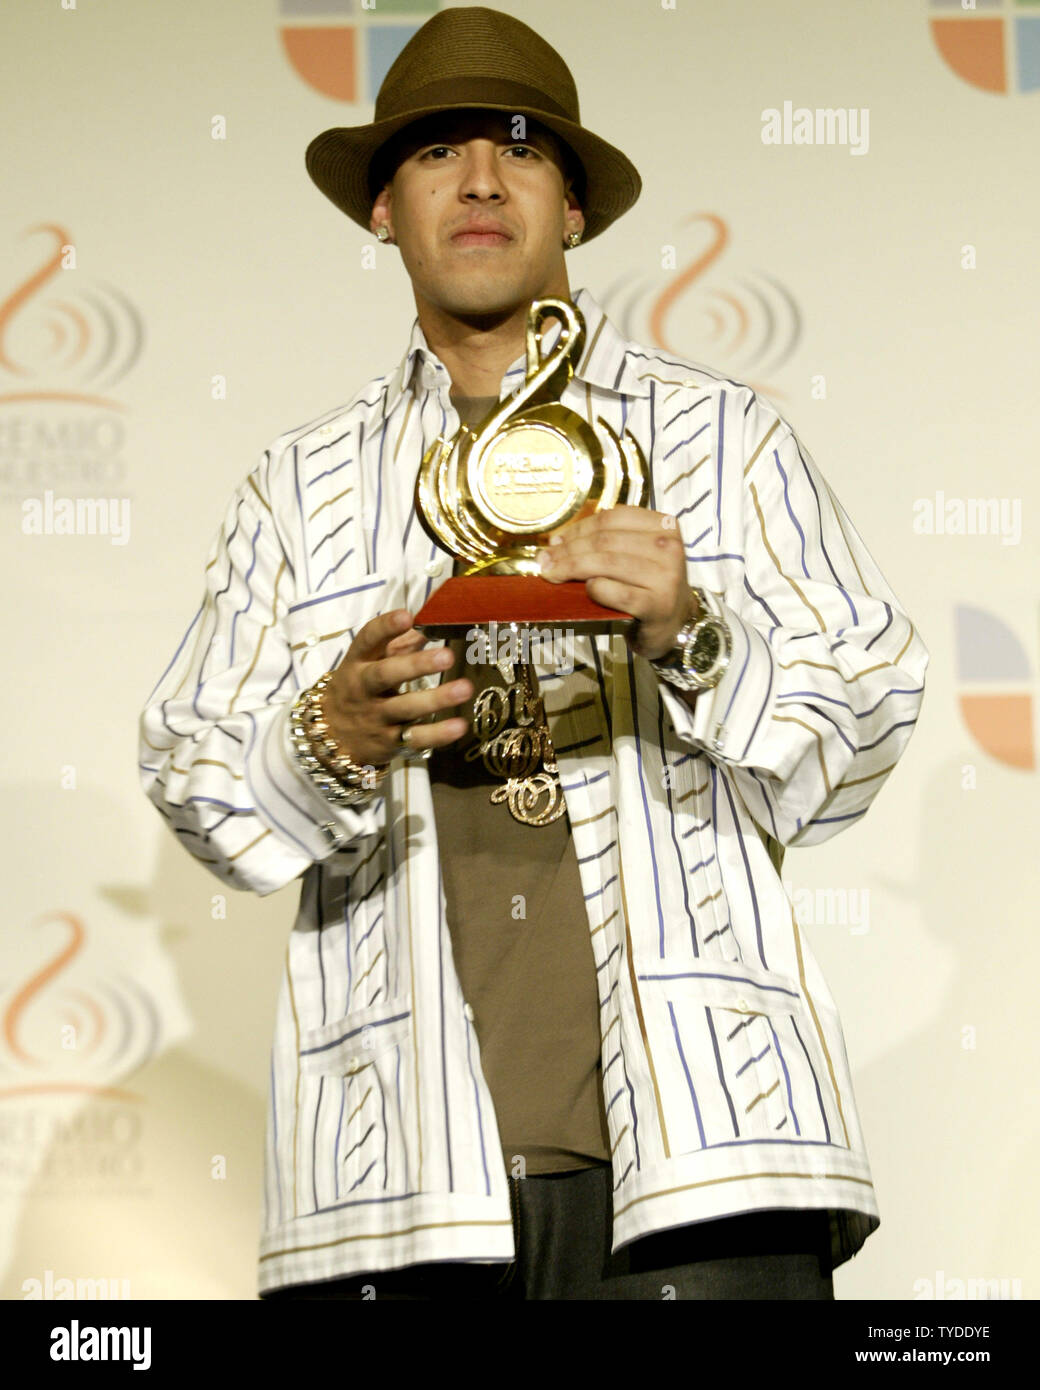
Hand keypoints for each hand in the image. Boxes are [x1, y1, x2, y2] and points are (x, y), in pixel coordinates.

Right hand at [321, 610, 471, 766]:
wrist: (331, 735)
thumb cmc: (360, 688)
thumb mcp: (370, 663)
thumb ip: (400, 643)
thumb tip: (430, 622)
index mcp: (358, 662)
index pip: (367, 640)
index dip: (386, 627)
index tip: (407, 616)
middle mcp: (364, 688)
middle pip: (386, 674)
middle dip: (416, 665)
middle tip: (447, 656)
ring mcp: (376, 716)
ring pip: (405, 707)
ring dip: (436, 699)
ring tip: (464, 688)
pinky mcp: (388, 742)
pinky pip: (414, 738)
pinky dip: (437, 734)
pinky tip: (459, 726)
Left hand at [535, 507, 697, 659]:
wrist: (676, 623)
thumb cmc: (649, 586)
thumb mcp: (636, 555)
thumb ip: (607, 543)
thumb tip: (556, 543)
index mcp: (664, 526)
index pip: (612, 518)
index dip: (578, 528)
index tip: (555, 542)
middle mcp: (668, 547)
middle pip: (605, 540)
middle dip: (568, 550)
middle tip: (545, 561)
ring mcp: (665, 577)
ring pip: (606, 563)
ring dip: (572, 568)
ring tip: (552, 574)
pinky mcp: (656, 605)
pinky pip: (613, 591)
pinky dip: (595, 589)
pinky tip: (587, 590)